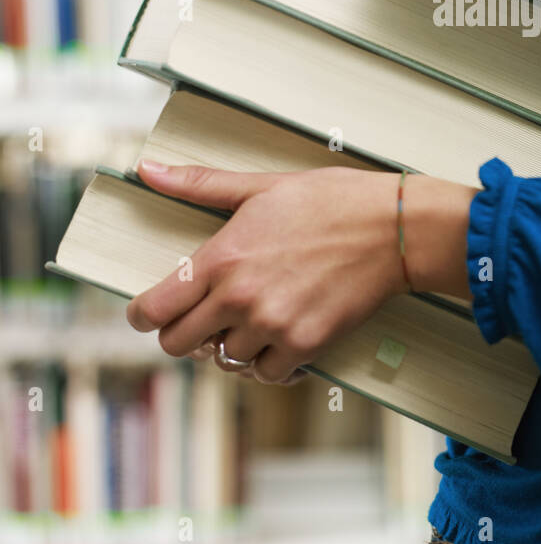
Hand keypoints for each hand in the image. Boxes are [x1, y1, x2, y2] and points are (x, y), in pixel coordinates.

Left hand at [127, 162, 407, 383]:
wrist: (393, 228)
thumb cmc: (332, 200)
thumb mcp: (261, 186)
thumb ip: (200, 184)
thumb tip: (147, 169)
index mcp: (222, 257)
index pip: (154, 309)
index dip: (143, 317)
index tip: (150, 314)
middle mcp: (240, 297)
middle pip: (178, 345)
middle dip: (182, 335)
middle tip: (201, 320)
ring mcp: (273, 325)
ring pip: (223, 362)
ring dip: (229, 347)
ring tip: (247, 324)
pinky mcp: (305, 344)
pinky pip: (267, 374)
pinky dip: (267, 364)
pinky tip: (277, 340)